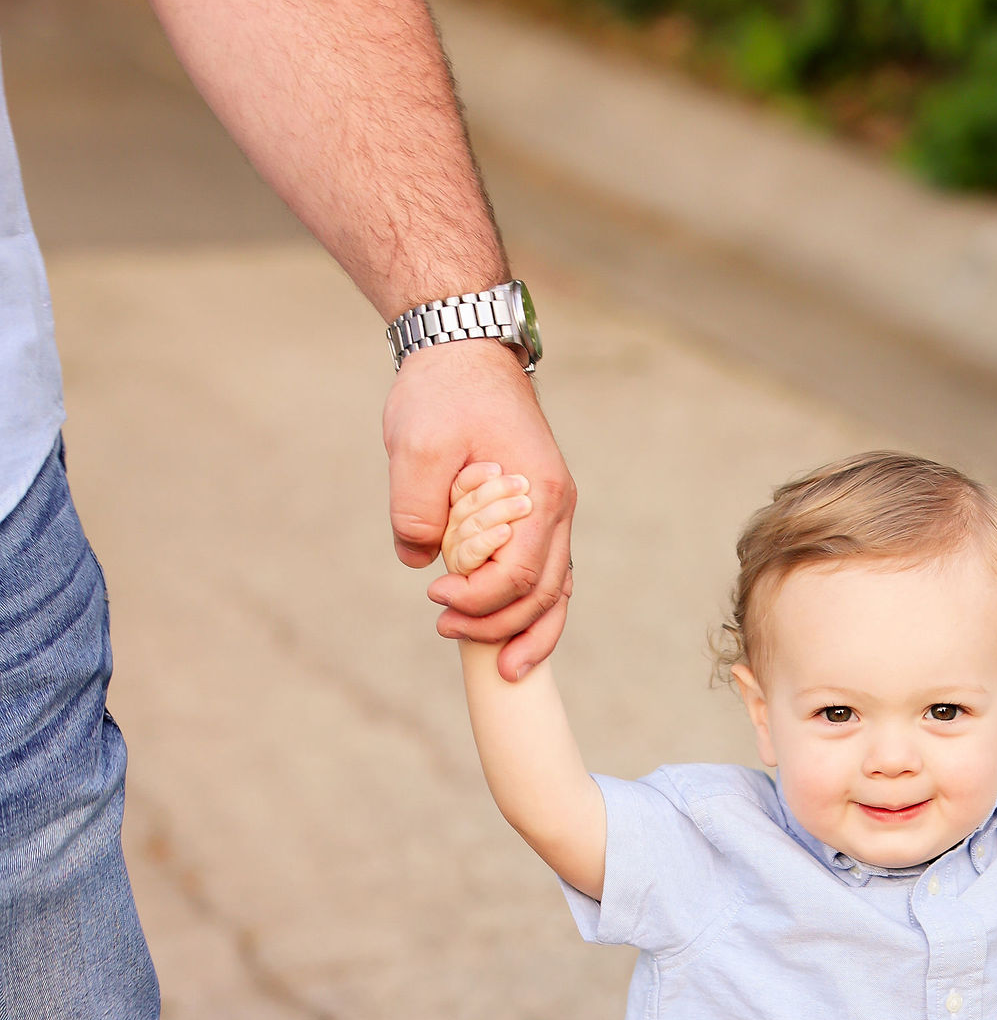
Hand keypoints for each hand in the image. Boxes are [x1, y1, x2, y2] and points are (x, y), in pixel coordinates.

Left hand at [384, 339, 576, 678]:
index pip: (519, 571)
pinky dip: (531, 609)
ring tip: (505, 670)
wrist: (463, 349)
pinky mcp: (537, 514)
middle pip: (546, 592)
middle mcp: (558, 508)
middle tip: (447, 632)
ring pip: (556, 590)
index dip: (479, 597)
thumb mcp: (417, 444)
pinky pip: (546, 574)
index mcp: (540, 492)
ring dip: (529, 632)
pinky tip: (509, 634)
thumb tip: (419, 561)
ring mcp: (552, 513)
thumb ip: (415, 508)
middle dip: (501, 626)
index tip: (434, 594)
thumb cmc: (443, 392)